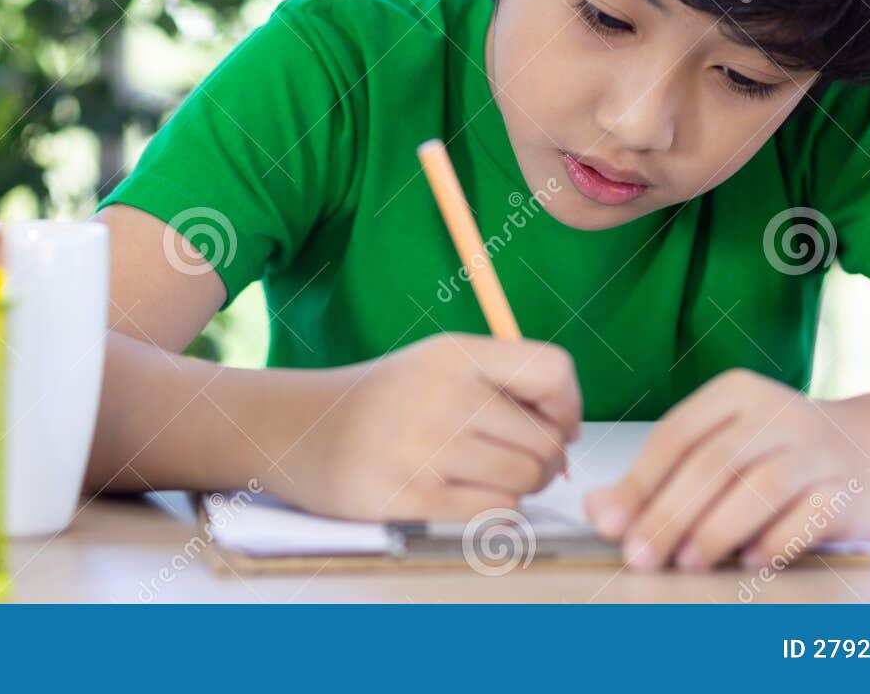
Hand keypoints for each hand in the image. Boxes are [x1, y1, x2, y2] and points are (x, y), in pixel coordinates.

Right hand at [279, 332, 582, 520]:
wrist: (300, 429)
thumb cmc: (382, 401)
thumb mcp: (437, 364)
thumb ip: (502, 384)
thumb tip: (569, 434)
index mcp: (455, 354)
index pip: (552, 371)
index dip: (569, 405)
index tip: (557, 422)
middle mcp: (444, 395)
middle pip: (546, 440)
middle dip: (547, 459)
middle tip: (522, 461)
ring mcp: (427, 448)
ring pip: (525, 480)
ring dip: (521, 487)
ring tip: (489, 476)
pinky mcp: (412, 497)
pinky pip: (494, 513)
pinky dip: (493, 511)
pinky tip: (466, 496)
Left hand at [583, 369, 869, 570]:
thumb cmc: (777, 453)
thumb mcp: (718, 448)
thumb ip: (658, 479)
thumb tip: (597, 512)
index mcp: (735, 393)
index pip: (676, 435)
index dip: (640, 483)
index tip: (613, 527)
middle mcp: (777, 411)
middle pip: (712, 463)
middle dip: (669, 515)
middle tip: (642, 556)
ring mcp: (818, 448)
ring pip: (760, 487)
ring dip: (717, 530)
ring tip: (688, 562)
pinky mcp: (850, 488)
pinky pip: (809, 516)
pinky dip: (774, 541)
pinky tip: (748, 562)